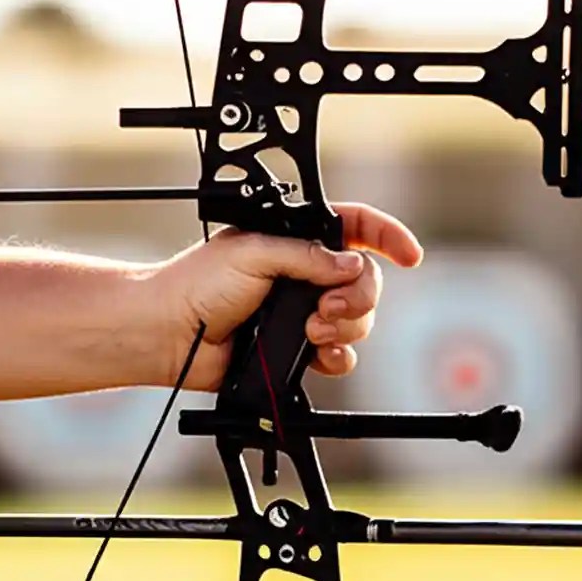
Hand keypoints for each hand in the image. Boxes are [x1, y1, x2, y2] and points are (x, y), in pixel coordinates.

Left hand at [151, 203, 422, 390]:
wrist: (171, 333)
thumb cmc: (197, 284)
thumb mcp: (254, 251)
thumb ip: (308, 256)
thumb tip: (350, 266)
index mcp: (296, 238)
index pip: (355, 227)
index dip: (388, 237)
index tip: (410, 255)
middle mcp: (305, 273)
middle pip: (365, 280)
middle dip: (359, 296)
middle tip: (328, 307)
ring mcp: (303, 311)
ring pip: (358, 318)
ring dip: (345, 324)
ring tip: (311, 328)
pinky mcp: (298, 347)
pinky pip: (340, 352)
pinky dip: (337, 353)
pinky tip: (319, 352)